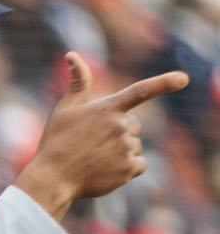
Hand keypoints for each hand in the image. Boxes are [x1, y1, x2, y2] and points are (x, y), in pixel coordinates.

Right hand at [15, 51, 188, 219]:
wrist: (52, 179)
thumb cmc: (56, 141)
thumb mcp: (64, 109)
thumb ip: (78, 82)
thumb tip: (72, 54)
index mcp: (107, 108)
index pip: (140, 91)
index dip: (163, 83)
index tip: (183, 79)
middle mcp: (120, 126)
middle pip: (133, 126)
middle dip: (119, 133)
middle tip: (92, 143)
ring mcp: (125, 148)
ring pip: (134, 146)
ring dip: (120, 152)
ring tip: (95, 159)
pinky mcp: (128, 168)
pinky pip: (138, 165)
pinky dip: (125, 169)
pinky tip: (104, 171)